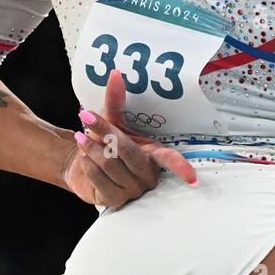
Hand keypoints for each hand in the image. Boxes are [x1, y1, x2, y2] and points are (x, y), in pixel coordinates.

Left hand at [60, 68, 198, 208]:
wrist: (85, 168)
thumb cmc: (108, 145)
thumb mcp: (114, 121)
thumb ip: (116, 100)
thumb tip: (115, 73)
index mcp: (154, 155)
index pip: (169, 161)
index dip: (181, 168)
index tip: (193, 180)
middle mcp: (148, 175)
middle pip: (127, 152)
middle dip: (105, 133)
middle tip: (86, 118)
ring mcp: (133, 190)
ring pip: (110, 165)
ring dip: (91, 148)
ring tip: (81, 137)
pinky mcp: (116, 201)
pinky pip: (99, 180)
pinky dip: (87, 164)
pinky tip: (84, 157)